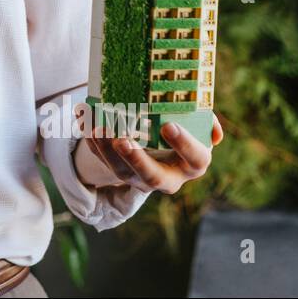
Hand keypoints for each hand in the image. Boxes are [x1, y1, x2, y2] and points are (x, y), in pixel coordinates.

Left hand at [71, 102, 223, 194]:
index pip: (194, 158)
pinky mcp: (120, 172)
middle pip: (152, 176)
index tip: (168, 125)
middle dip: (136, 160)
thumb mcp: (200, 122)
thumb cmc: (186, 128)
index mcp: (193, 163)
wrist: (164, 143)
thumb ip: (207, 121)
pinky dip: (91, 141)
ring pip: (121, 172)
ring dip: (106, 151)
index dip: (183, 144)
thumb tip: (214, 135)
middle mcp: (168, 177)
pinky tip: (83, 120)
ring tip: (96, 129)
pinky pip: (102, 160)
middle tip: (122, 140)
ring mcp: (141, 178)